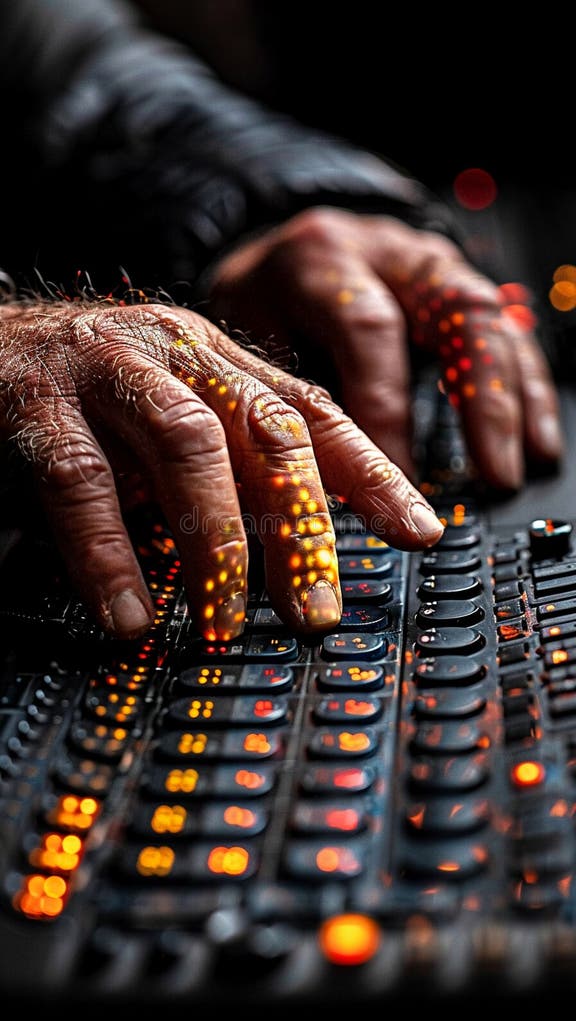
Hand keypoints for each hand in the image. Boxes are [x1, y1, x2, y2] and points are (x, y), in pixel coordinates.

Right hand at [0, 300, 443, 640]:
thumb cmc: (92, 399)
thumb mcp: (176, 418)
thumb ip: (233, 467)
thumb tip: (302, 549)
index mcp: (220, 359)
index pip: (313, 413)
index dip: (372, 472)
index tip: (420, 533)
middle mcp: (177, 353)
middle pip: (267, 431)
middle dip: (301, 527)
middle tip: (314, 611)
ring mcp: (108, 369)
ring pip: (188, 447)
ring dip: (216, 543)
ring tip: (225, 622)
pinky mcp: (36, 400)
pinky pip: (82, 480)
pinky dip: (109, 553)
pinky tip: (128, 614)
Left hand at [209, 208, 562, 487]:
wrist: (274, 258)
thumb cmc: (257, 307)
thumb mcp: (244, 343)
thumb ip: (281, 399)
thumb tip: (315, 485)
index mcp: (322, 259)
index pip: (367, 329)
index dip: (385, 407)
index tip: (394, 479)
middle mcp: (387, 253)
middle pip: (455, 312)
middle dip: (482, 399)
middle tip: (492, 473)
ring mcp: (431, 267)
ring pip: (492, 322)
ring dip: (515, 400)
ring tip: (524, 463)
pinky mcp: (457, 291)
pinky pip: (505, 336)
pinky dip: (525, 391)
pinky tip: (536, 439)